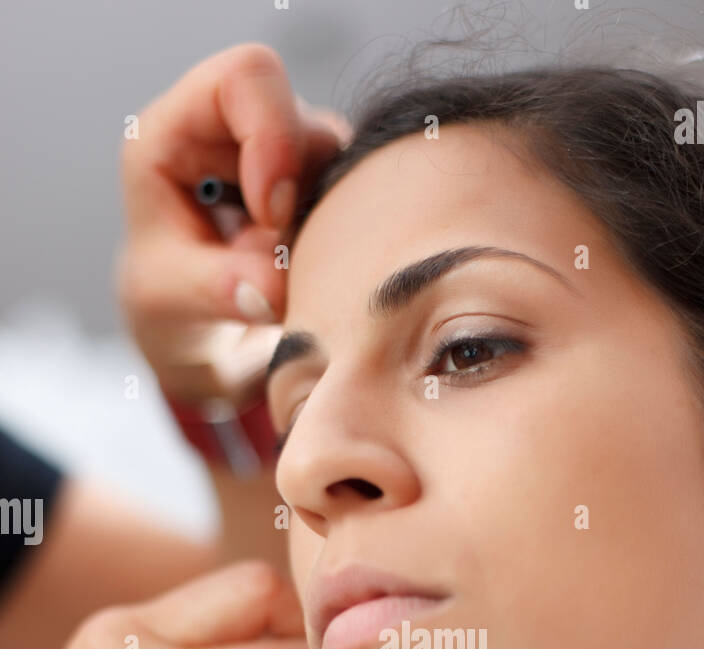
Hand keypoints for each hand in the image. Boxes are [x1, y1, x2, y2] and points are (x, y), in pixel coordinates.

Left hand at [115, 43, 350, 405]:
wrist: (198, 340)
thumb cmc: (166, 308)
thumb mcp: (168, 303)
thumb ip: (215, 288)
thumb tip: (272, 291)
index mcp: (177, 129)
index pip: (245, 77)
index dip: (272, 137)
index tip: (271, 214)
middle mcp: (238, 128)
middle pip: (306, 123)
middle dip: (306, 197)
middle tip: (285, 259)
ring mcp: (287, 156)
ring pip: (343, 166)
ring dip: (327, 227)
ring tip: (292, 275)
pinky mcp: (324, 192)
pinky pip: (360, 201)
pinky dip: (347, 241)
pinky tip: (314, 274)